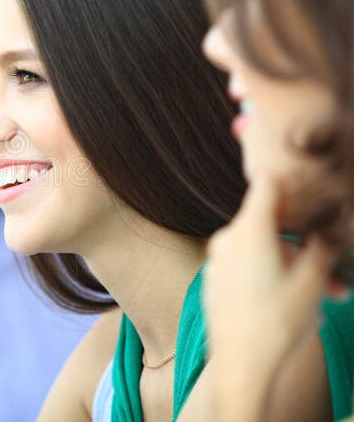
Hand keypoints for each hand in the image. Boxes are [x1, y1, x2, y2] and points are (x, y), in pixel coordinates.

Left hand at [204, 176, 334, 420]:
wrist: (240, 363)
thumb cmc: (277, 321)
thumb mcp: (313, 280)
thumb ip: (322, 246)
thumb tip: (326, 231)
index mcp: (249, 229)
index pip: (268, 185)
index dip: (294, 186)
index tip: (314, 197)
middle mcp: (227, 238)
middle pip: (270, 226)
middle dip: (306, 244)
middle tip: (335, 272)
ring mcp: (217, 259)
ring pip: (262, 251)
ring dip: (294, 267)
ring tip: (326, 297)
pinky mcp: (214, 280)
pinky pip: (246, 268)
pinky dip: (271, 278)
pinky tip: (296, 304)